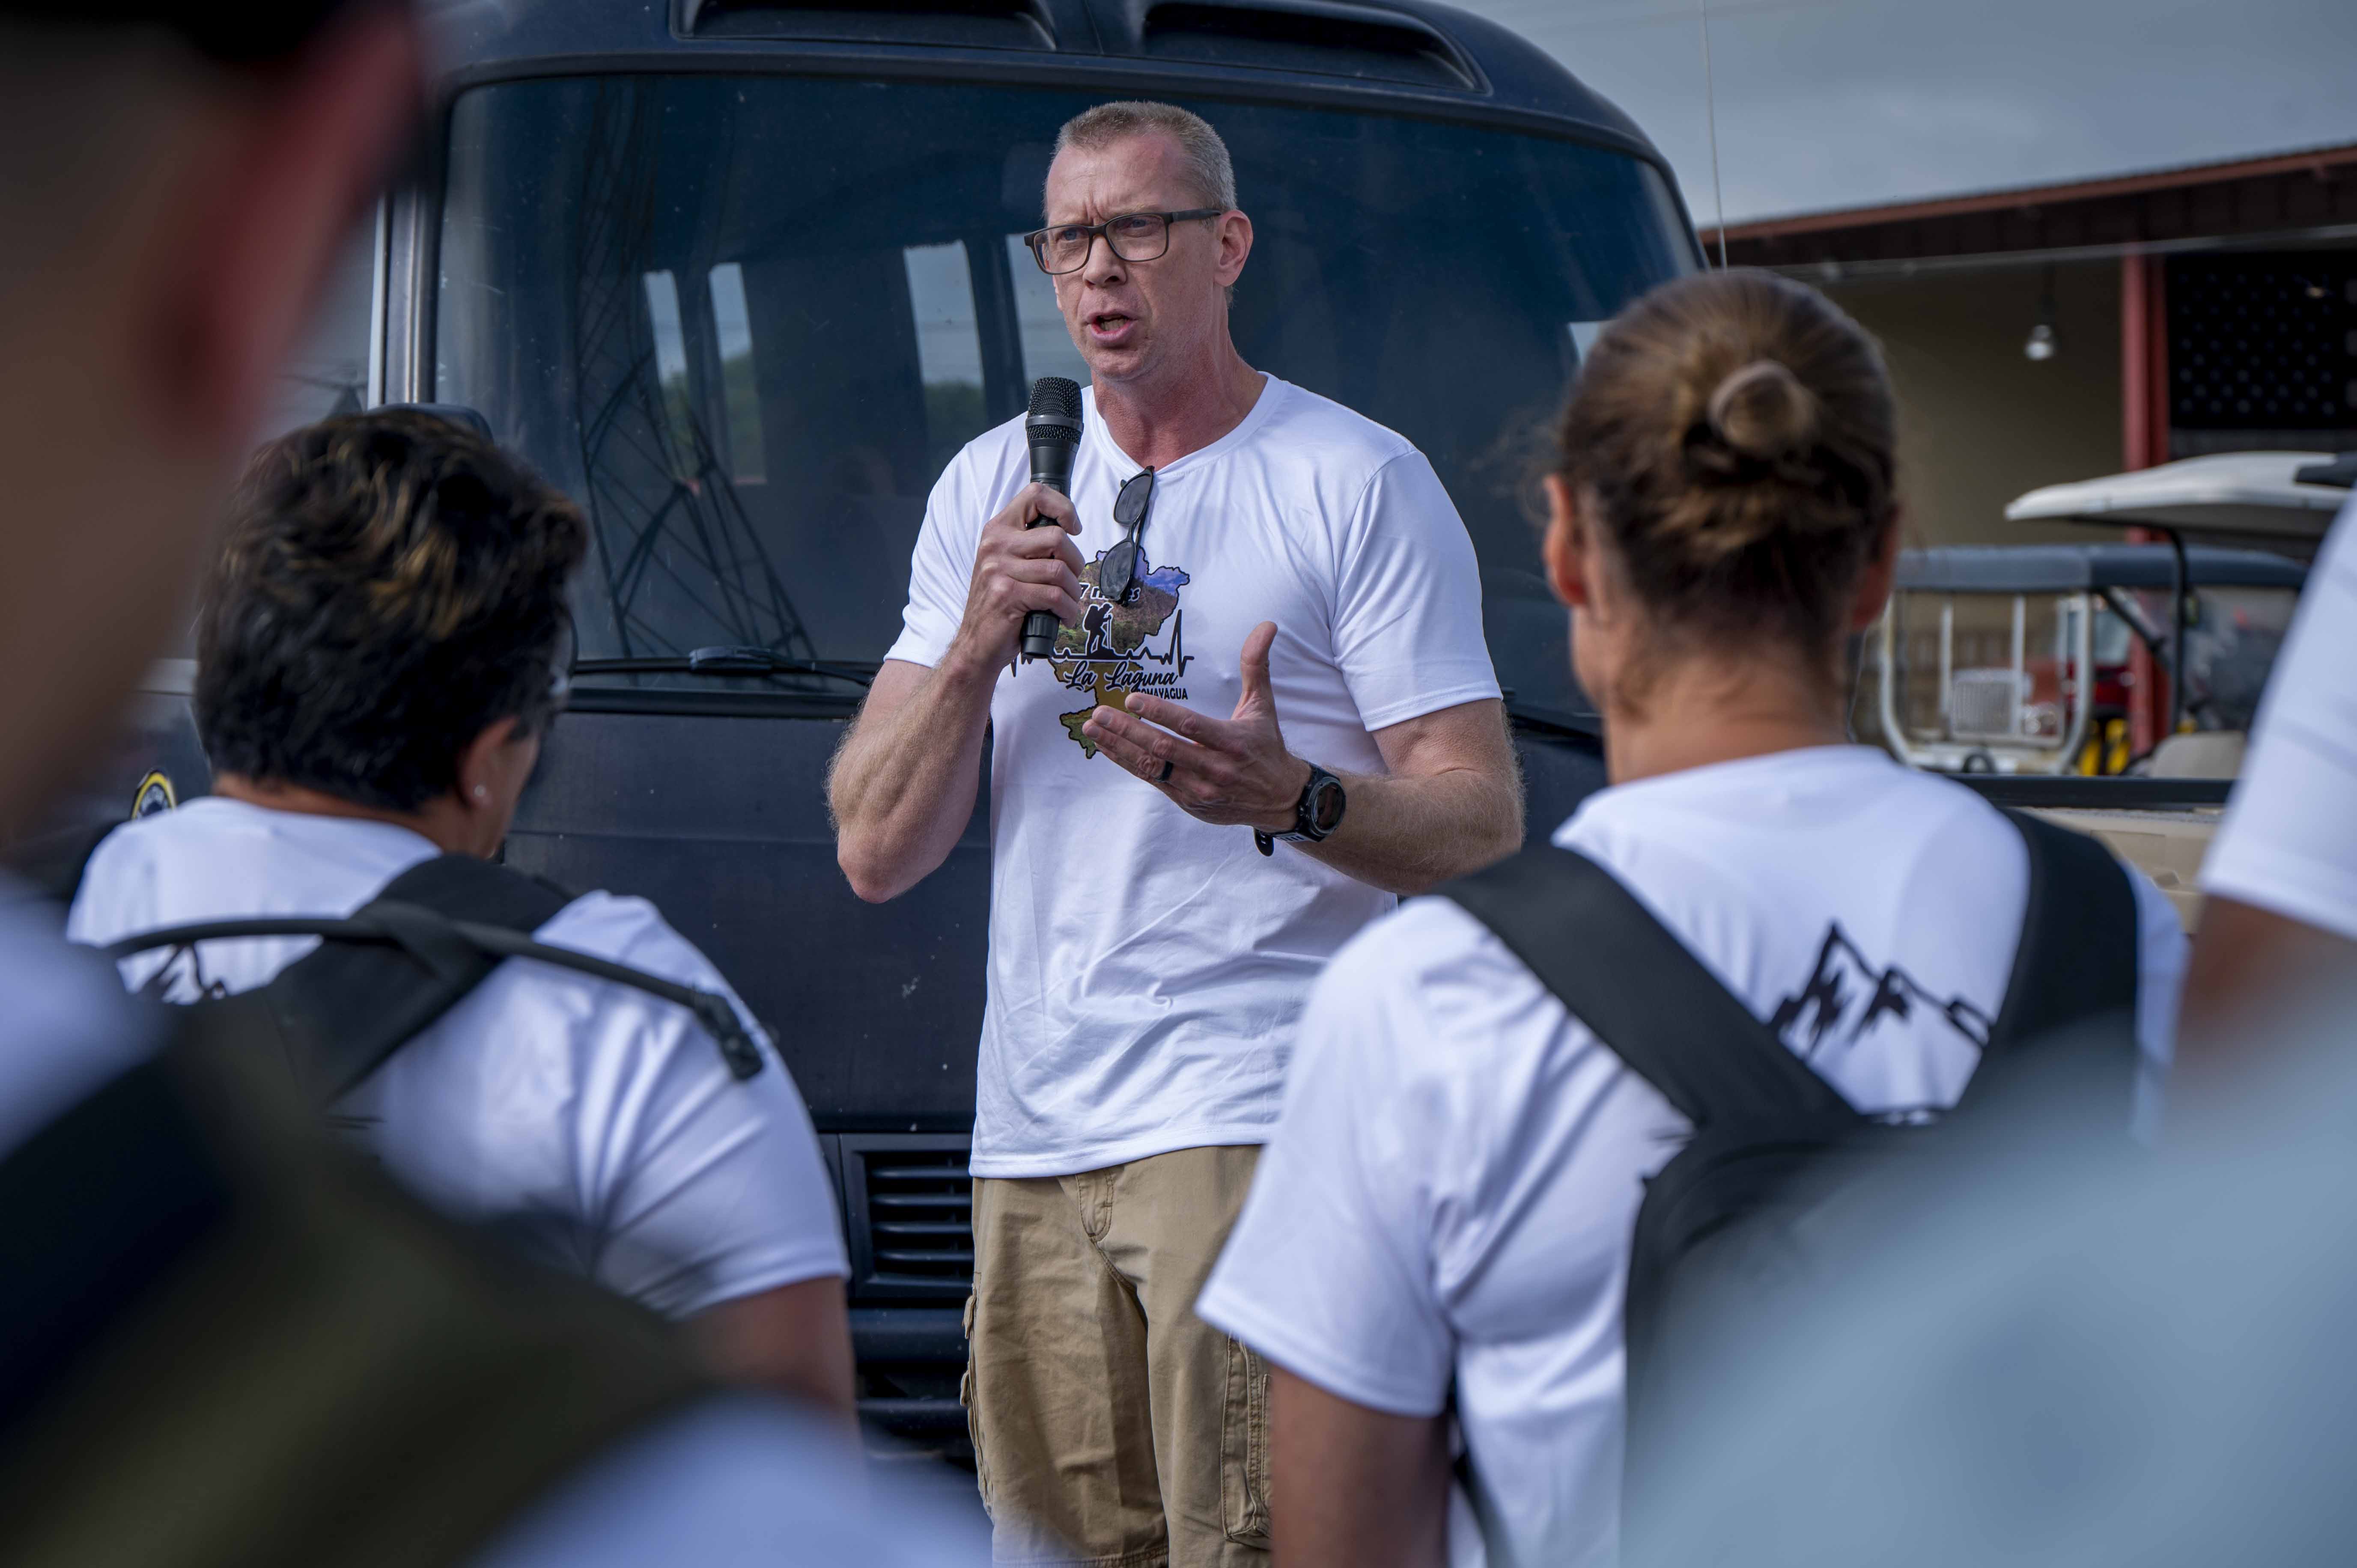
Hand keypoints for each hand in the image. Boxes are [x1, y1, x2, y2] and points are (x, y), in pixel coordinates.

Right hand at [949, 483, 1083, 673]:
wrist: (976, 643)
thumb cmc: (999, 603)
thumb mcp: (1007, 563)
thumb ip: (1029, 544)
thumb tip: (1068, 531)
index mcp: (997, 530)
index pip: (1036, 496)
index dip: (1064, 507)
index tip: (1074, 528)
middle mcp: (996, 545)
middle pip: (1057, 537)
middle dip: (1075, 562)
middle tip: (1071, 579)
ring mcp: (999, 569)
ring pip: (1059, 570)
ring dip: (1073, 591)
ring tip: (1068, 601)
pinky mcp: (1007, 595)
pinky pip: (1055, 595)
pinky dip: (1068, 609)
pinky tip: (1063, 615)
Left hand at [1082, 621, 1312, 831]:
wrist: (1279, 799)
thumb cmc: (1266, 746)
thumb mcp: (1264, 705)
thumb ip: (1256, 666)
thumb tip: (1266, 626)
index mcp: (1232, 741)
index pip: (1190, 725)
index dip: (1160, 713)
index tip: (1132, 700)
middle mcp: (1215, 768)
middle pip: (1164, 748)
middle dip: (1128, 730)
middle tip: (1099, 713)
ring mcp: (1200, 789)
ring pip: (1153, 767)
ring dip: (1119, 747)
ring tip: (1093, 729)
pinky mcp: (1189, 802)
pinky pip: (1153, 781)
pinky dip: (1128, 763)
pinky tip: (1108, 748)